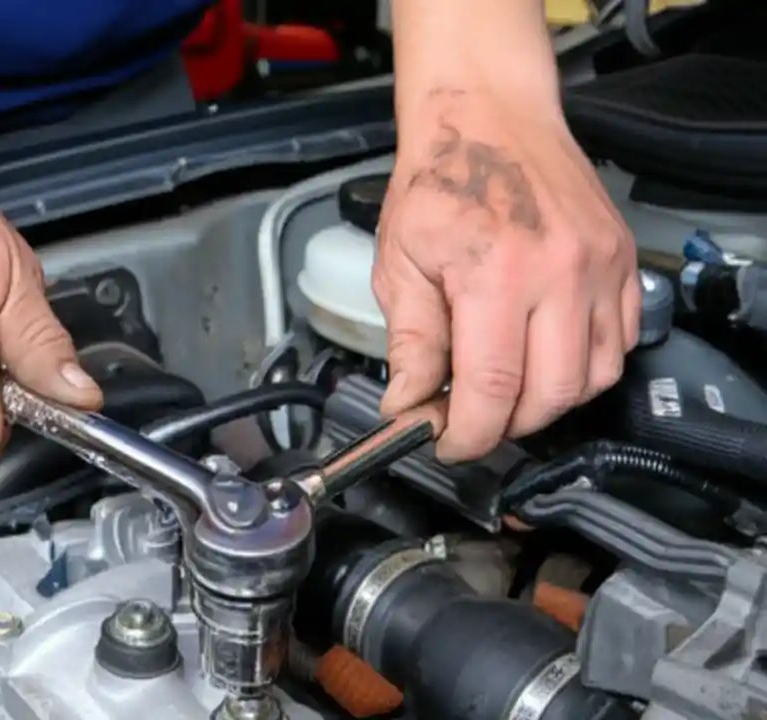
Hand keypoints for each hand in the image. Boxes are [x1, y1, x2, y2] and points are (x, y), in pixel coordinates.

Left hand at [373, 89, 640, 461]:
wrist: (489, 114)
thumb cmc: (439, 180)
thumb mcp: (399, 262)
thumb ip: (410, 342)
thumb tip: (408, 406)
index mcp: (496, 275)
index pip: (493, 389)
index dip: (468, 434)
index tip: (447, 443)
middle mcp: (560, 273)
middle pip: (551, 395)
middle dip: (507, 425)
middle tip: (472, 420)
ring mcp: (600, 266)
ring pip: (594, 378)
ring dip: (549, 401)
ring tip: (507, 390)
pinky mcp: (623, 260)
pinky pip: (620, 341)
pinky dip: (586, 367)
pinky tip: (546, 357)